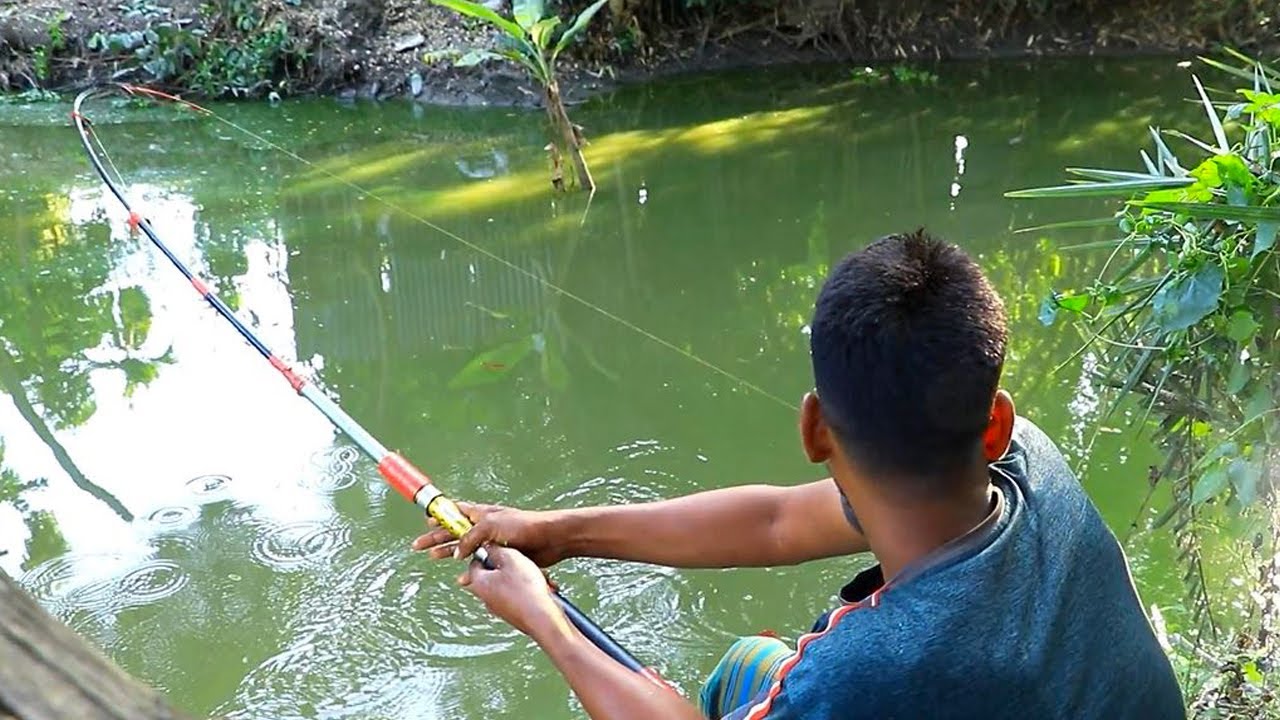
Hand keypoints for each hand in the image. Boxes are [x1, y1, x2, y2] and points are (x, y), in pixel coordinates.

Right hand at [411, 502, 567, 566]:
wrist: (551, 540)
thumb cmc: (524, 526)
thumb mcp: (492, 526)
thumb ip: (470, 538)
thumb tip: (455, 553)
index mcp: (480, 514)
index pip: (454, 511)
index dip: (440, 515)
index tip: (425, 520)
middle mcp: (483, 527)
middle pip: (453, 531)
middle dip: (435, 538)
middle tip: (417, 546)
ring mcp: (490, 542)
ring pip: (463, 549)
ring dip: (448, 553)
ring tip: (432, 558)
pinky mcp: (499, 557)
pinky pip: (478, 565)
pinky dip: (468, 571)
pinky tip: (461, 579)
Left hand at [458, 545, 567, 638]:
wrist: (542, 617)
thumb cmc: (526, 588)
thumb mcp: (511, 558)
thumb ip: (496, 550)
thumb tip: (488, 547)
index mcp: (479, 583)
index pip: (474, 563)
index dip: (488, 553)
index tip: (500, 550)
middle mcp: (486, 598)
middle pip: (493, 575)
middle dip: (509, 567)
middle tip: (522, 563)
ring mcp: (499, 608)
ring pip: (508, 585)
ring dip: (521, 578)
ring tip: (537, 576)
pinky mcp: (512, 615)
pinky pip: (517, 597)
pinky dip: (527, 590)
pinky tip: (543, 588)